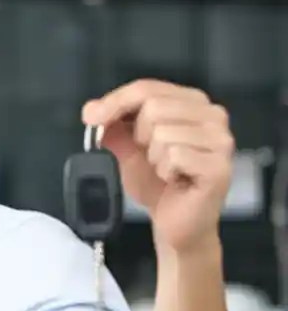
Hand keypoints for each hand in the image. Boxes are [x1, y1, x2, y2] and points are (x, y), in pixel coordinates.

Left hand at [82, 79, 234, 254]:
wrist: (176, 223)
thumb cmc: (158, 184)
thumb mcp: (128, 149)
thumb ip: (113, 126)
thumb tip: (93, 110)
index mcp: (192, 103)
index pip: (147, 88)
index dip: (115, 101)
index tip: (89, 117)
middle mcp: (213, 115)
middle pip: (154, 105)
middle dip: (138, 135)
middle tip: (148, 156)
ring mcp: (220, 140)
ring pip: (162, 132)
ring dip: (153, 157)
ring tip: (165, 170)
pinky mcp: (219, 166)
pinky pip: (174, 156)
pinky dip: (165, 171)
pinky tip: (175, 180)